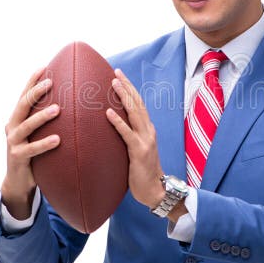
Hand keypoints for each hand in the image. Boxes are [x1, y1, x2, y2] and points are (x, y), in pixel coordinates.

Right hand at [1, 67, 60, 218]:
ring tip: (58, 109)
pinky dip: (44, 144)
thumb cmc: (32, 154)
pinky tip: (58, 140)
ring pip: (27, 126)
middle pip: (23, 105)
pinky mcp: (17, 158)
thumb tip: (70, 104)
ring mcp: (13, 142)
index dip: (32, 81)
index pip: (24, 96)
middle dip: (35, 92)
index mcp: (17, 119)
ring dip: (42, 116)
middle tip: (51, 82)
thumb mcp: (36, 134)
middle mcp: (12, 127)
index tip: (43, 67)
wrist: (18, 182)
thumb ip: (46, 121)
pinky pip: (32, 149)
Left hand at [106, 68, 165, 210]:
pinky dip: (117, 122)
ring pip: (134, 113)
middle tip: (116, 72)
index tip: (119, 75)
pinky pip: (127, 134)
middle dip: (127, 86)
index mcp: (148, 129)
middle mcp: (148, 131)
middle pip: (137, 103)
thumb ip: (129, 137)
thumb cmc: (143, 172)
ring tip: (113, 84)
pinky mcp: (139, 151)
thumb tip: (113, 128)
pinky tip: (108, 113)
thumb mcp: (137, 150)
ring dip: (123, 97)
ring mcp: (145, 140)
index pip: (139, 104)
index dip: (130, 89)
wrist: (155, 190)